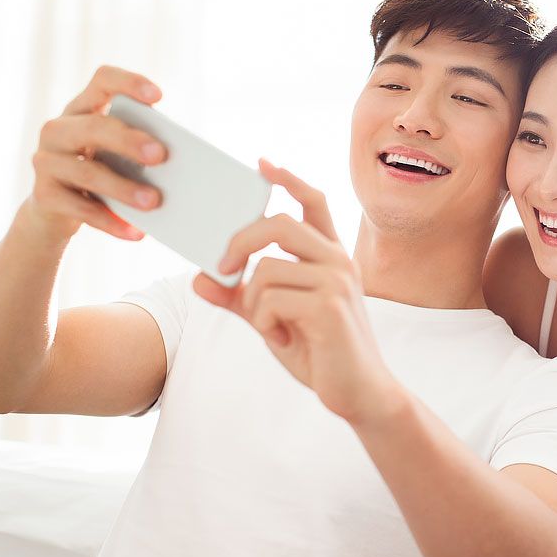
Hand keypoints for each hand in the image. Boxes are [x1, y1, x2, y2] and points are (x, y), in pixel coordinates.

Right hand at [26, 65, 167, 241]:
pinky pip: (80, 209)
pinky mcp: (43, 195)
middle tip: (161, 156)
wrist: (56, 212)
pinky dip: (111, 222)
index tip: (158, 96)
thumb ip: (140, 150)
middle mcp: (59, 129)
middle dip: (129, 140)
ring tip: (154, 203)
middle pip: (94, 127)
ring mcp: (46, 161)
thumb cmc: (102, 172)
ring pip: (87, 173)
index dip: (128, 83)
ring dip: (124, 188)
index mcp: (83, 109)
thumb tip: (183, 166)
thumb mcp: (118, 156)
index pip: (102, 81)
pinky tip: (136, 233)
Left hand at [192, 158, 403, 429]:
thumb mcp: (275, 320)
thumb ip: (241, 298)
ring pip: (265, 269)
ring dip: (252, 303)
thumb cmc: (322, 353)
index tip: (263, 165)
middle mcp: (339, 261)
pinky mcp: (329, 306)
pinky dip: (263, 322)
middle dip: (239, 243)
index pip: (314, 202)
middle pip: (278, 224)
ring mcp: (337, 281)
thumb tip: (199, 279)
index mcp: (331, 258)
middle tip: (222, 269)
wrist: (358, 392)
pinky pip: (269, 299)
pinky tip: (282, 338)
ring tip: (269, 326)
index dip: (288, 180)